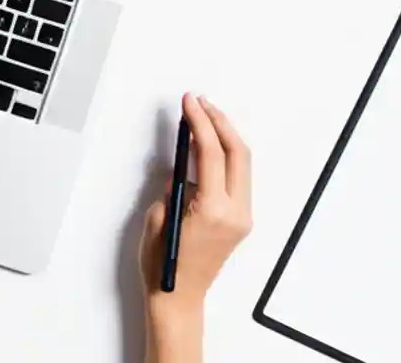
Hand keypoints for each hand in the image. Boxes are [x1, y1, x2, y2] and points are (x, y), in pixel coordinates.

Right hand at [141, 94, 251, 362]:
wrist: (178, 299)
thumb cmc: (161, 265)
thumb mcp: (158, 217)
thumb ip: (174, 187)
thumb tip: (183, 164)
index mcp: (214, 210)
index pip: (210, 153)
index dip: (199, 122)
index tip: (189, 102)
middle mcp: (235, 212)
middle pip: (236, 153)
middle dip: (219, 122)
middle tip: (200, 103)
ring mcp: (242, 217)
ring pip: (241, 164)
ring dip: (224, 138)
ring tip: (204, 118)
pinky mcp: (240, 221)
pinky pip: (237, 179)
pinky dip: (225, 158)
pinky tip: (209, 147)